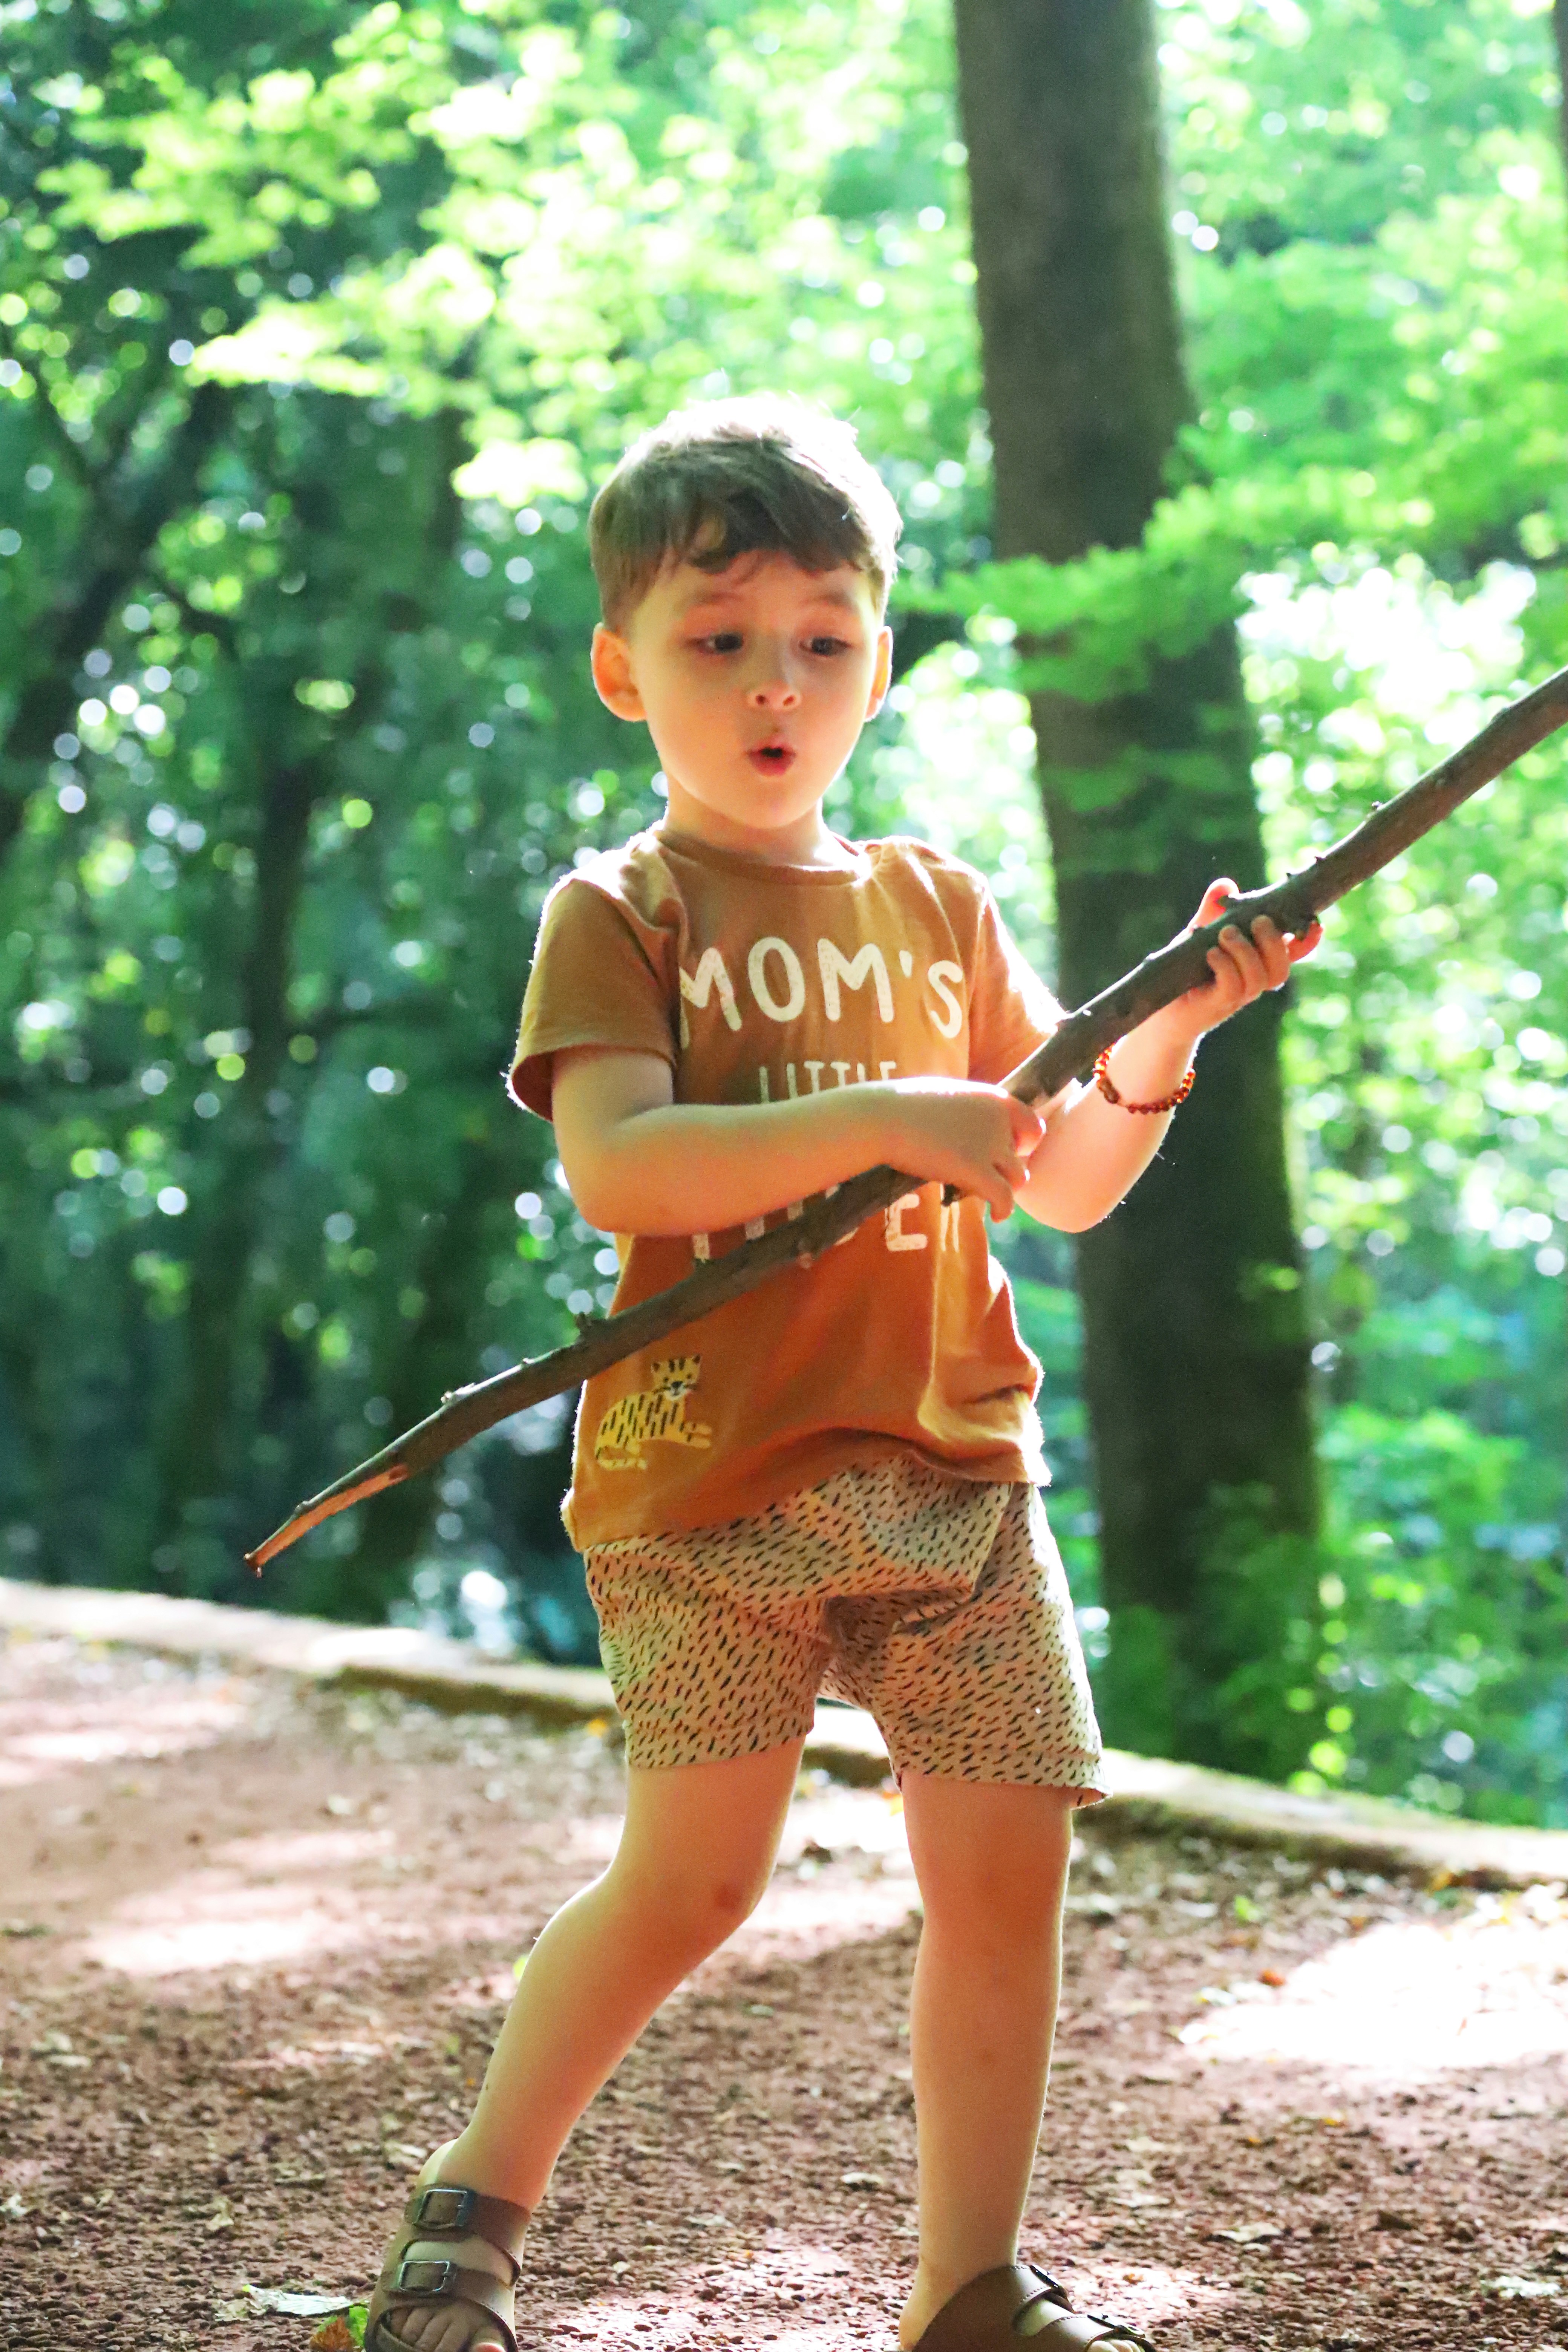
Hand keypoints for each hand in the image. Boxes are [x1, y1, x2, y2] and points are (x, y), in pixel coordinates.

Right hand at [878, 1077, 1045, 1221]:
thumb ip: (970, 1111)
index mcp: (995, 1098)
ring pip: (1018, 1178)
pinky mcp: (976, 1170)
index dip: (1023, 1142)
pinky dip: (1004, 1209)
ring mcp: (989, 1146)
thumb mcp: (949, 1096)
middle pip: (1023, 1156)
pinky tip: (996, 1216)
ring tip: (986, 1194)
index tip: (1007, 1151)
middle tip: (989, 1174)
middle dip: (1010, 1167)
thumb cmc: (905, 1105)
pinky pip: (1004, 1197)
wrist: (884, 1118)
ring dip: (1005, 1188)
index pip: (1032, 1125)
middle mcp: (999, 1120)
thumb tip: (971, 1124)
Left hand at [1168, 876, 1322, 1040]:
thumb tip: (1226, 885)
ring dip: (1246, 951)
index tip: (1317, 925)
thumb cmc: (1185, 967)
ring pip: (1259, 978)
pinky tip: (1211, 953)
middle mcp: (1252, 981)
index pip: (1291, 954)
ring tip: (1225, 934)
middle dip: (1273, 942)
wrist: (1160, 1005)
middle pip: (1280, 968)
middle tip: (1257, 921)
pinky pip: (1233, 987)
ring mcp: (1237, 996)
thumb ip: (1214, 910)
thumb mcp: (1200, 932)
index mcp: (1256, 962)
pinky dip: (1226, 965)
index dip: (1308, 942)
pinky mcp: (1217, 1005)